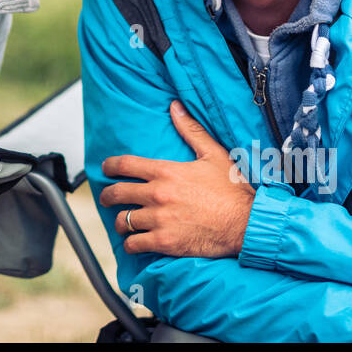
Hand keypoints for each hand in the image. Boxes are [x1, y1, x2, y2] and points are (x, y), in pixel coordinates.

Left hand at [100, 100, 254, 258]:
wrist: (246, 223)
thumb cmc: (232, 189)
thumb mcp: (213, 154)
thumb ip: (191, 130)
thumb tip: (175, 107)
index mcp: (166, 172)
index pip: (124, 164)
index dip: (109, 166)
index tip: (105, 169)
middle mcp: (158, 194)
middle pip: (117, 193)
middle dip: (107, 196)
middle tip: (106, 199)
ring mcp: (159, 219)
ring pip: (123, 221)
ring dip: (121, 222)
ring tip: (123, 223)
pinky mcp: (165, 242)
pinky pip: (135, 244)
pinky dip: (131, 244)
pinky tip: (135, 242)